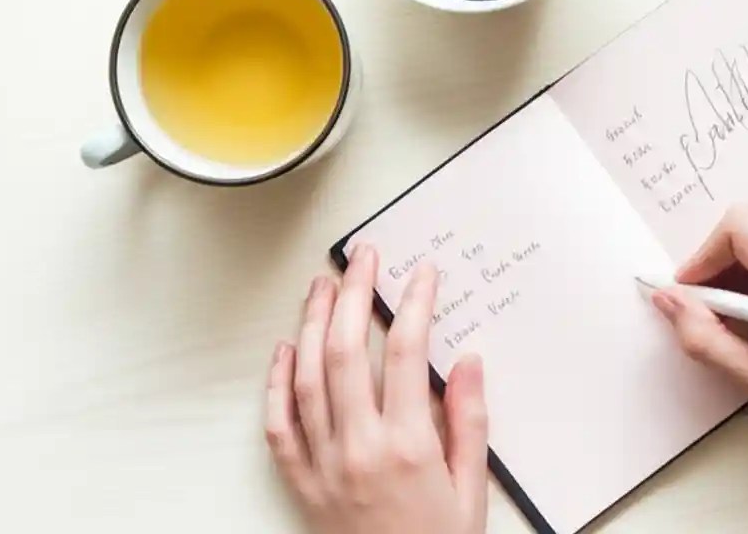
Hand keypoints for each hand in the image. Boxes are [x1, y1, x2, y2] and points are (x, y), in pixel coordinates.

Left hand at [264, 246, 488, 533]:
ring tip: (323, 285)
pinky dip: (276, 382)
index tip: (421, 275)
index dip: (413, 304)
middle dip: (356, 294)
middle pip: (347, 351)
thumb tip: (467, 363)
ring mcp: (324, 464)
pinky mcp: (302, 482)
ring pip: (307, 376)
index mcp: (408, 446)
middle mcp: (359, 448)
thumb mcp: (471, 488)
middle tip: (364, 258)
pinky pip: (278, 424)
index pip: (405, 353)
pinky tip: (284, 349)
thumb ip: (468, 421)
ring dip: (313, 323)